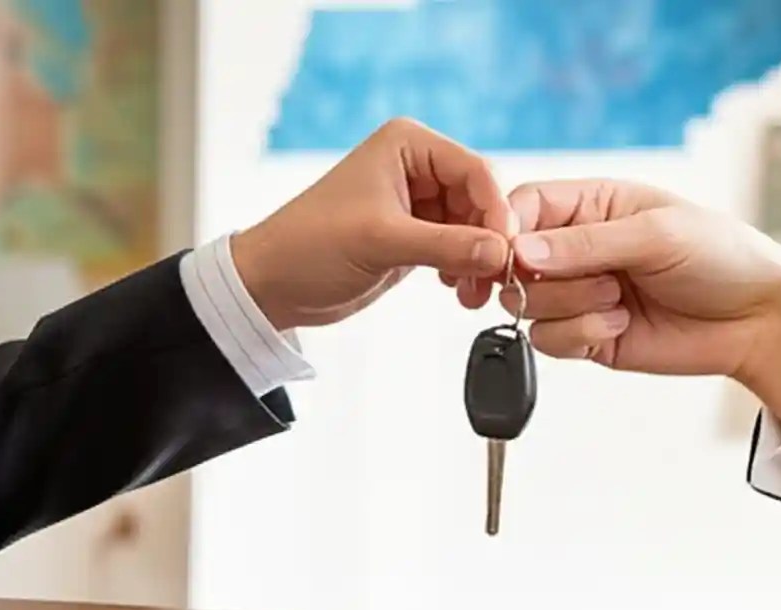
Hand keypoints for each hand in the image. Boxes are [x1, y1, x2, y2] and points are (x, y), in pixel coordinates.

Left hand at [232, 118, 514, 329]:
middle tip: (497, 278)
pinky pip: (460, 247)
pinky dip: (467, 269)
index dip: (497, 210)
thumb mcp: (381, 242)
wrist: (272, 286)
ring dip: (481, 260)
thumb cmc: (309, 246)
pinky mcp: (417, 235)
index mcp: (408, 145)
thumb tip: (501, 252)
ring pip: (475, 227)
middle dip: (490, 240)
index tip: (508, 250)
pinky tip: (459, 290)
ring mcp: (419, 202)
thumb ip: (446, 245)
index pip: (476, 170)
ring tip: (473, 293)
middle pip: (481, 199)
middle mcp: (417, 166)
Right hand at [494, 179, 780, 432]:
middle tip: (598, 279)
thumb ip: (586, 243)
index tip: (512, 252)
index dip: (509, 228)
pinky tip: (622, 324)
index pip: (524, 206)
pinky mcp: (589, 336)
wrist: (759, 321)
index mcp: (594, 204)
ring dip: (570, 306)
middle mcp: (580, 248)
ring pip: (527, 304)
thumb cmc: (723, 258)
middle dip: (545, 276)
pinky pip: (549, 340)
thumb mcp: (657, 234)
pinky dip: (580, 334)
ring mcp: (582, 293)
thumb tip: (520, 251)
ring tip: (619, 300)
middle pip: (514, 261)